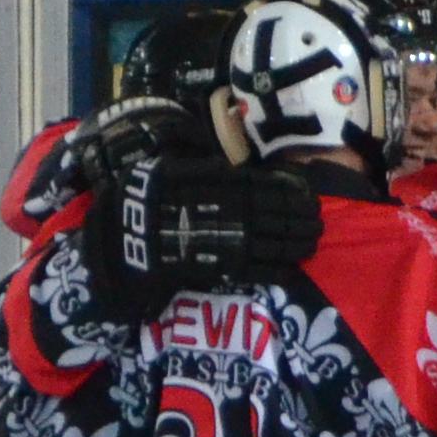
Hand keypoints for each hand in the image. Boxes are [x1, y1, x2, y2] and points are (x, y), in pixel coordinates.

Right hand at [83, 114, 320, 318]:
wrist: (118, 241)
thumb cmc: (142, 201)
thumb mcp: (170, 170)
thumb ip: (205, 169)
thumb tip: (237, 166)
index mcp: (213, 183)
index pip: (261, 185)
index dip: (288, 191)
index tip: (307, 193)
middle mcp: (222, 210)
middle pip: (273, 213)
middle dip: (299, 218)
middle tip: (317, 220)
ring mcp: (221, 240)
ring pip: (269, 241)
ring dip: (294, 243)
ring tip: (311, 242)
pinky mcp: (215, 269)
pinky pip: (253, 270)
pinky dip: (275, 269)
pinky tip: (290, 268)